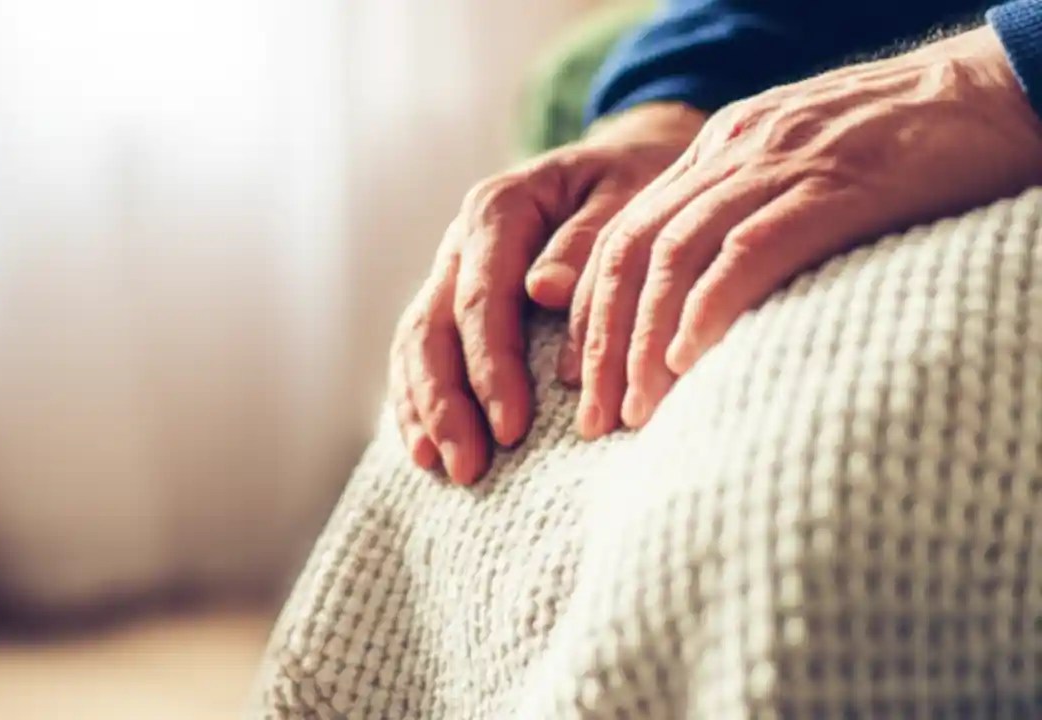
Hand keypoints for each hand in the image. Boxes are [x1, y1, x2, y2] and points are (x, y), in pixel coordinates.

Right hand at [390, 103, 704, 482]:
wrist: (629, 162)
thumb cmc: (637, 180)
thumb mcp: (631, 194)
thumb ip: (588, 242)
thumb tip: (543, 290)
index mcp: (498, 208)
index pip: (481, 299)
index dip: (491, 368)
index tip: (513, 429)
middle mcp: (461, 240)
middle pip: (433, 328)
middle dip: (447, 403)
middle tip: (470, 468)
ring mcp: (450, 271)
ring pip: (416, 344)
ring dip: (426, 411)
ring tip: (449, 470)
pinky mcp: (453, 301)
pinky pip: (420, 353)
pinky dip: (418, 401)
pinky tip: (427, 450)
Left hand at [569, 26, 1041, 438]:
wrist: (995, 87)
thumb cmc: (907, 144)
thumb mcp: (801, 168)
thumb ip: (750, 213)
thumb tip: (707, 301)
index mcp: (719, 148)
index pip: (625, 234)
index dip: (591, 310)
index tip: (582, 378)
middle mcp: (732, 151)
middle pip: (634, 252)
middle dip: (603, 341)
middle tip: (595, 418)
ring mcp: (780, 164)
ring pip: (677, 255)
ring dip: (644, 339)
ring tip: (634, 410)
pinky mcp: (834, 187)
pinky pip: (751, 249)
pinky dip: (709, 307)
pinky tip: (687, 360)